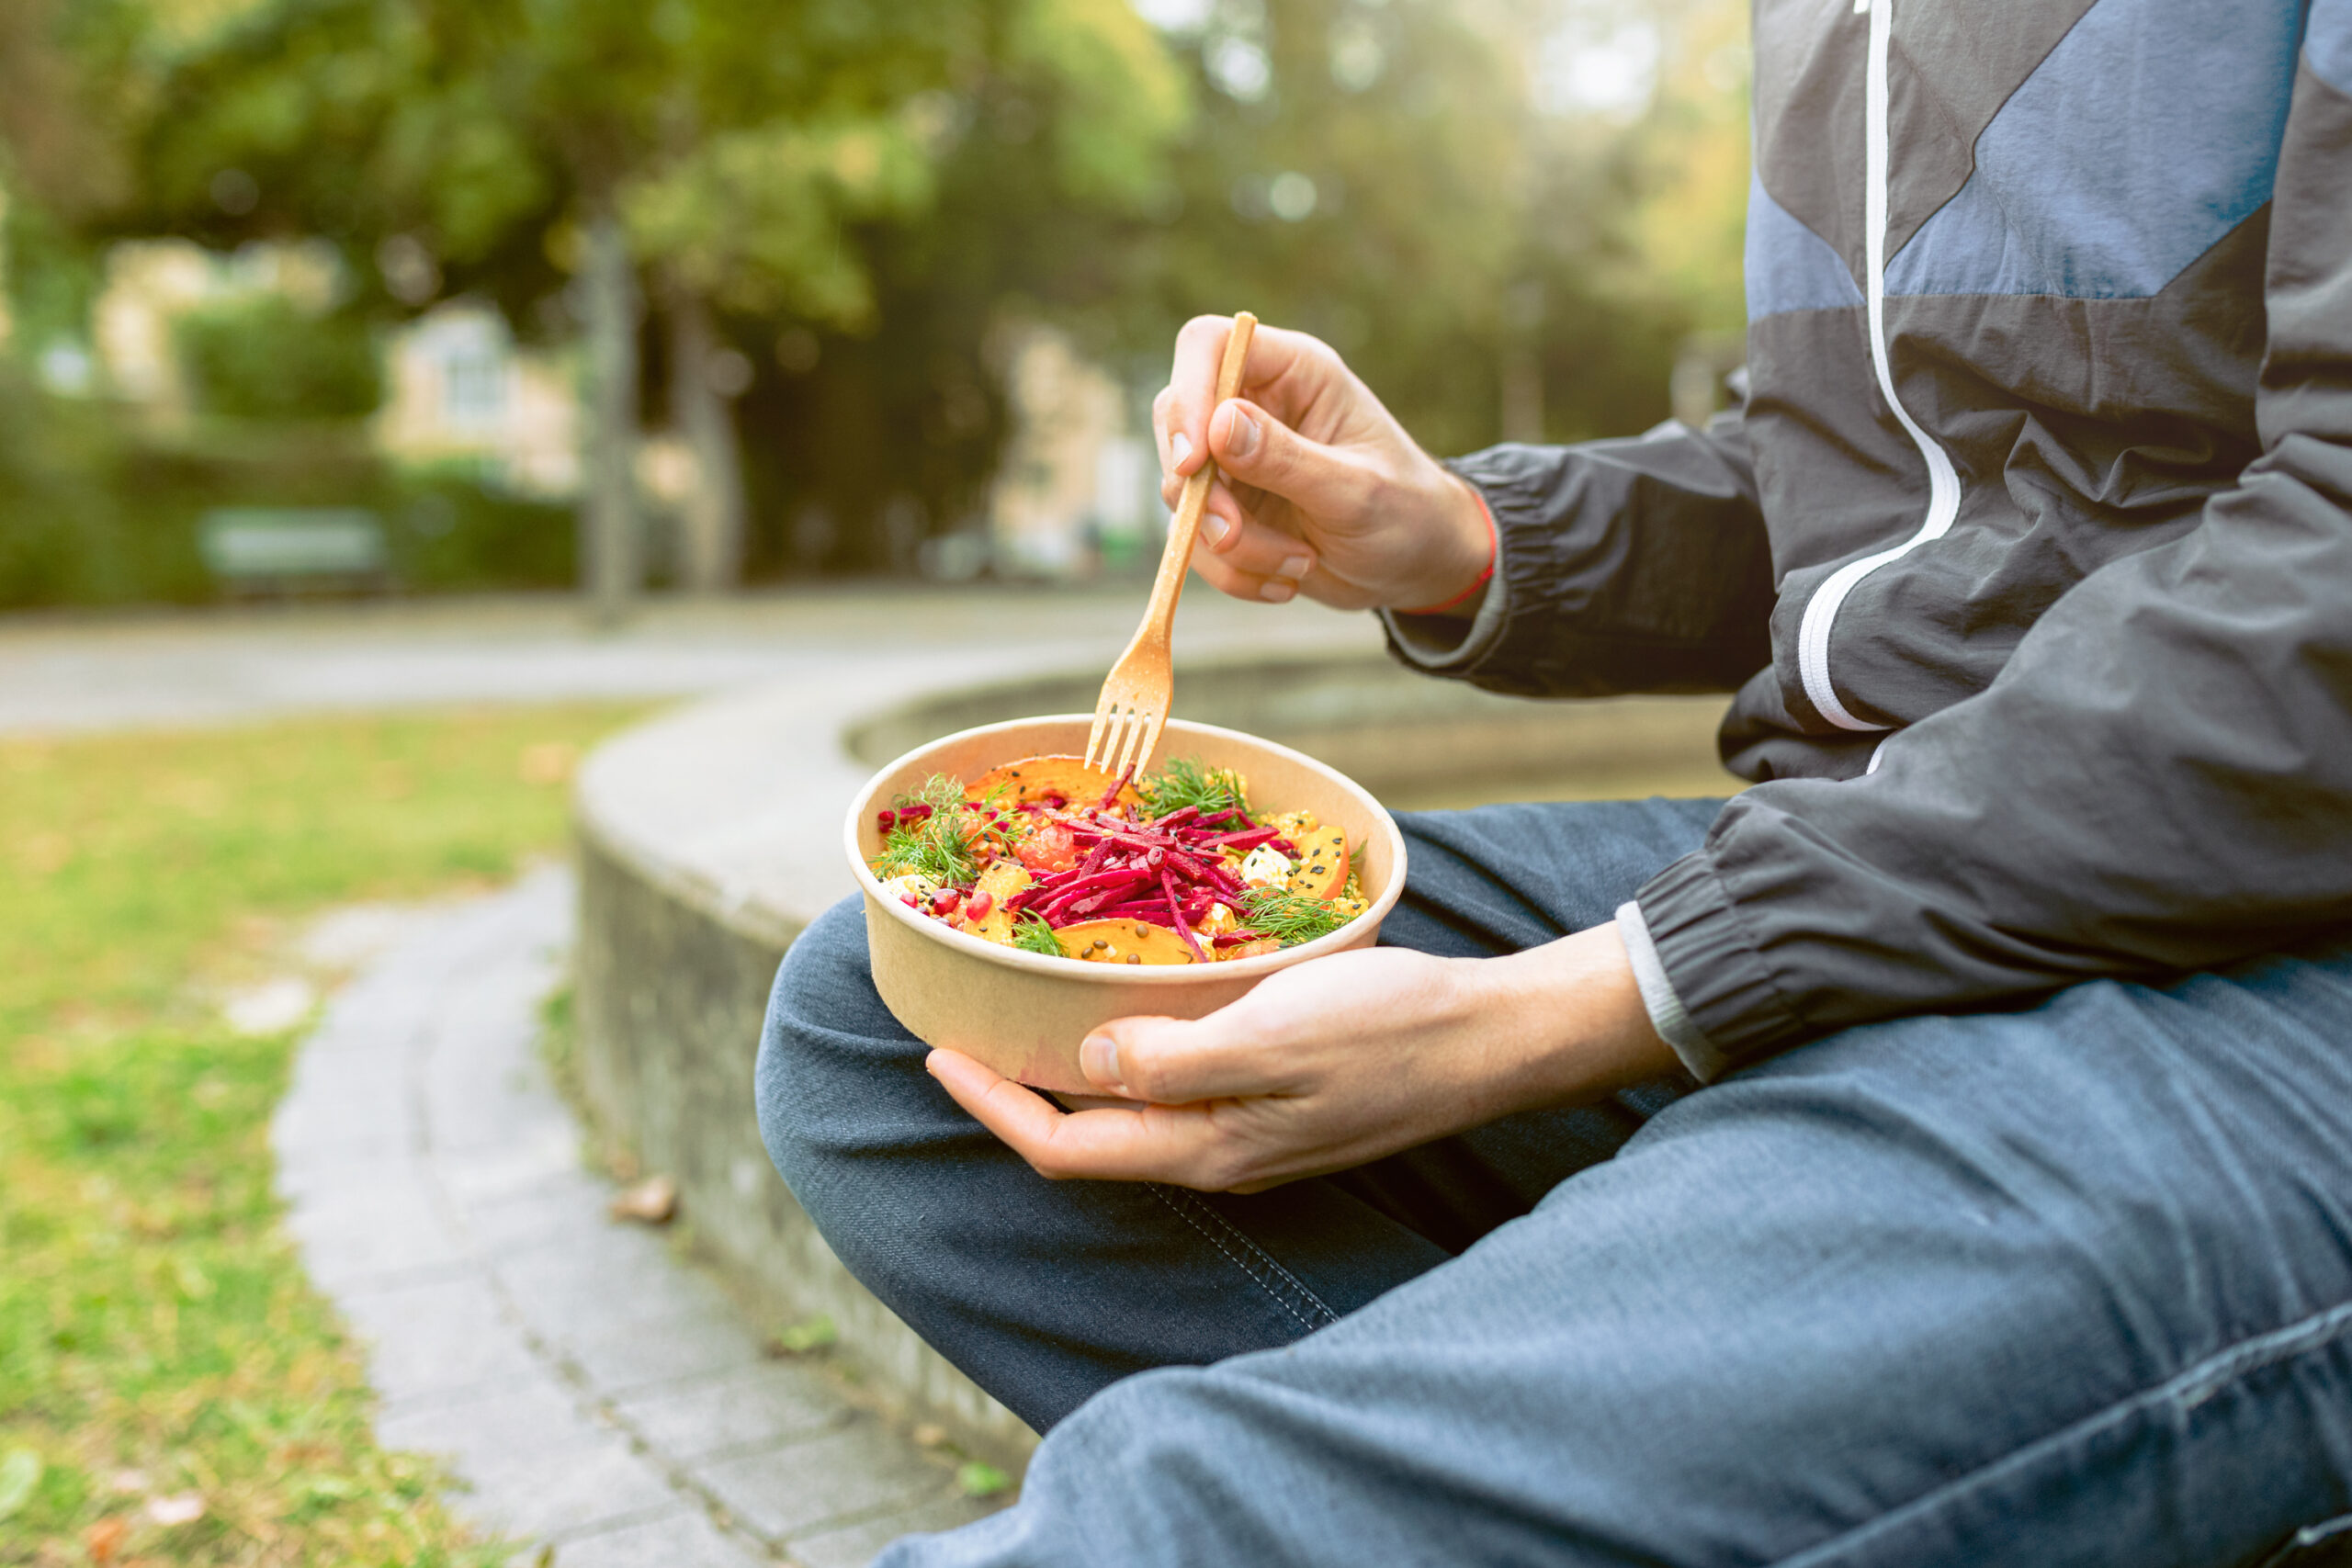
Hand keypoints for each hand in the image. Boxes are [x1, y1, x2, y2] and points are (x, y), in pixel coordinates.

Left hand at [925, 924, 1676, 1192]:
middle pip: (1089, 1141)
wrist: (1495, 1037)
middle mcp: (1219, 1153)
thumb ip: (1175, 1058)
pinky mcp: (1279, 1102)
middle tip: (966, 1033)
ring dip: (1071, 1079)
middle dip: (1016, 1097)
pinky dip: (1131, 1057)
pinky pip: (1177, 1089)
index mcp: (1207, 1146)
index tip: (936, 1057)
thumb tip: (1088, 1066)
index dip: (991, 1109)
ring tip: (1027, 1021)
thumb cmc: (1391, 1031)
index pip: (1065, 1148)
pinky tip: (1129, 1011)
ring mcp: (1251, 1132)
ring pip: (1131, 1118)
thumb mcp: (1275, 1034)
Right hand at [1152, 316, 1491, 611]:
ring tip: (1298, 562)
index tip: (1195, 464)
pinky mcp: (1229, 508)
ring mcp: (1236, 459)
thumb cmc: (1407, 512)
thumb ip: (1287, 459)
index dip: (1188, 395)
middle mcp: (1256, 405)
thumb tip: (1219, 426)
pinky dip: (1232, 572)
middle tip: (1235, 536)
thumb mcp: (1355, 490)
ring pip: (1182, 493)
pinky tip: (1285, 582)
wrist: (1418, 566)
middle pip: (1175, 421)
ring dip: (1230, 544)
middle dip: (1200, 492)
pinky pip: (1195, 539)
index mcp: (1295, 372)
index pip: (1209, 345)